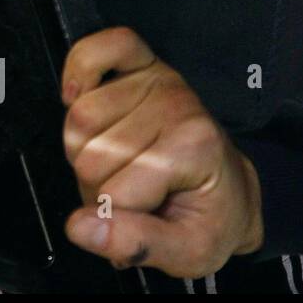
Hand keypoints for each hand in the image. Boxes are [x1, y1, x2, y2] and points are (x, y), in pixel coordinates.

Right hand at [61, 26, 263, 277]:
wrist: (227, 187)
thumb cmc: (209, 215)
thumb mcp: (189, 252)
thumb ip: (137, 244)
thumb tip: (80, 227)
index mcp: (194, 150)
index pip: (112, 191)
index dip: (113, 215)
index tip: (138, 220)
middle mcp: (176, 107)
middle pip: (89, 154)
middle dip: (96, 184)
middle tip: (128, 194)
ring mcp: (157, 82)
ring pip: (77, 118)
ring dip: (83, 147)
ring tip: (116, 162)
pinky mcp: (141, 63)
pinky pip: (92, 51)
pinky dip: (75, 72)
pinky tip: (79, 97)